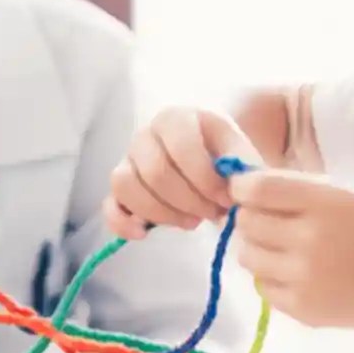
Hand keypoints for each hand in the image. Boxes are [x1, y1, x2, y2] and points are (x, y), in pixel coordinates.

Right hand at [104, 107, 262, 238]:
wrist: (210, 154)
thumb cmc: (224, 152)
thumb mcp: (240, 150)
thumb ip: (244, 166)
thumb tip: (241, 188)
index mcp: (176, 118)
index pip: (182, 147)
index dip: (205, 179)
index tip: (228, 199)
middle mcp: (145, 134)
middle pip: (155, 172)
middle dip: (188, 201)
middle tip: (214, 214)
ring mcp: (128, 160)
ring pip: (126, 186)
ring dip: (161, 213)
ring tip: (192, 222)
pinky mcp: (122, 189)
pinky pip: (109, 206)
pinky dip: (122, 223)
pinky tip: (143, 234)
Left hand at [228, 170, 353, 337]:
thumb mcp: (343, 201)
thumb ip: (296, 194)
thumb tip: (243, 190)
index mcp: (324, 206)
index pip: (260, 191)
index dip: (241, 188)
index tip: (241, 191)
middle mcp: (309, 241)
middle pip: (246, 223)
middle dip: (249, 219)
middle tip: (267, 222)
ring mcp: (302, 278)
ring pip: (246, 256)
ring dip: (256, 249)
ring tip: (280, 249)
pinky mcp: (298, 307)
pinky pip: (261, 285)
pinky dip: (271, 278)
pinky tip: (295, 274)